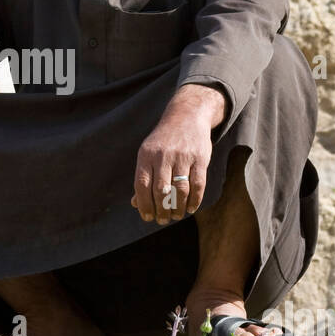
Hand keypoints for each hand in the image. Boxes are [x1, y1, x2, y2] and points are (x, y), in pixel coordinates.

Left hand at [130, 84, 225, 223]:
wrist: (187, 115)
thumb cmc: (163, 141)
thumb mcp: (148, 154)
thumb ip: (143, 178)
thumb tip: (135, 204)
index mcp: (146, 155)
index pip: (142, 185)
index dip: (144, 204)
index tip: (147, 217)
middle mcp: (163, 155)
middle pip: (161, 190)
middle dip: (161, 210)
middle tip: (163, 220)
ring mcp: (182, 156)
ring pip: (180, 189)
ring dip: (178, 208)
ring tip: (176, 216)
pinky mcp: (200, 157)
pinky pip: (198, 184)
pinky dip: (195, 200)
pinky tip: (191, 208)